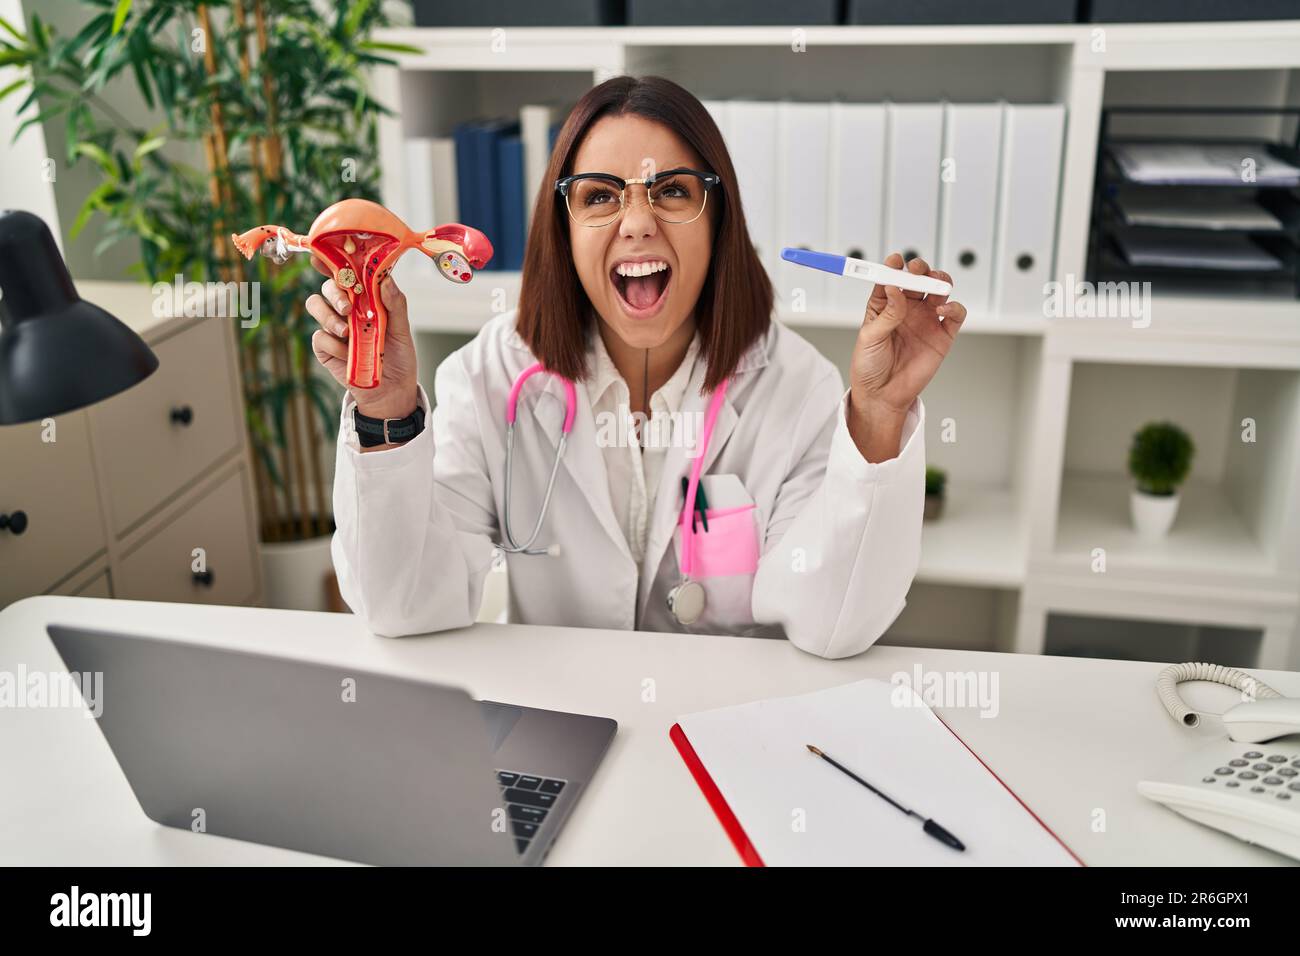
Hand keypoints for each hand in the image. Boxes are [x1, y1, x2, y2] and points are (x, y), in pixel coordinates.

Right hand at [307, 256, 418, 421]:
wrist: (392, 390)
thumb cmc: (398, 357)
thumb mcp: (403, 330)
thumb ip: (395, 304)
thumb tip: (386, 279)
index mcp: (365, 298)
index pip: (346, 273)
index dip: (332, 260)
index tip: (323, 255)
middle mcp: (346, 308)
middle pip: (327, 286)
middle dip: (334, 293)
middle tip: (347, 307)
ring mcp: (333, 327)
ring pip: (314, 306)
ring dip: (328, 316)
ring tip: (346, 332)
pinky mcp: (325, 348)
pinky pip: (318, 336)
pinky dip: (332, 344)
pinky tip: (348, 353)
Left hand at [847, 253, 965, 462]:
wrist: (882, 396)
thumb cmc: (870, 367)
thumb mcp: (870, 337)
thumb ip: (886, 313)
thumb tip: (894, 287)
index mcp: (885, 305)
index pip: (892, 278)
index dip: (894, 266)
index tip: (895, 260)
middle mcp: (907, 309)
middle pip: (918, 279)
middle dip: (920, 270)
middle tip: (917, 270)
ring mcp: (926, 320)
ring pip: (939, 290)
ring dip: (939, 280)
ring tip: (934, 283)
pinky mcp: (942, 335)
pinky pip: (955, 314)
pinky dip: (954, 306)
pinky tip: (943, 309)